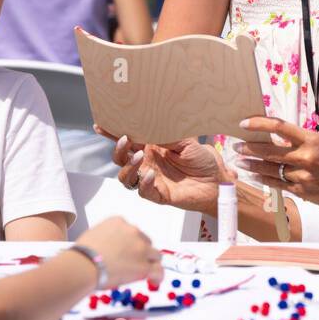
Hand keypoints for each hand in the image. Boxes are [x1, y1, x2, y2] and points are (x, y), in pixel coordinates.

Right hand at [75, 216, 163, 287]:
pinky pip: (158, 271)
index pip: (131, 231)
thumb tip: (106, 249)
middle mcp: (133, 232)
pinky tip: (155, 281)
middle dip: (141, 252)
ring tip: (146, 273)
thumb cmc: (82, 253)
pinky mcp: (144, 266)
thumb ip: (106, 238)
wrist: (84, 264)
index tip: (127, 251)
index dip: (130, 243)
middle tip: (133, 263)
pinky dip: (157, 276)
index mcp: (119, 222)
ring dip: (150, 262)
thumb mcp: (93, 235)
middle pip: (145, 241)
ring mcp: (140, 249)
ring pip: (155, 255)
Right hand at [97, 124, 226, 214]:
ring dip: (128, 166)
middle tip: (126, 139)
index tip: (101, 125)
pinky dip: (144, 183)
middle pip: (121, 158)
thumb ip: (168, 135)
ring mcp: (150, 179)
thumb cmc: (203, 160)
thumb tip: (151, 125)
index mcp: (151, 148)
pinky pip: (142, 191)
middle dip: (119, 149)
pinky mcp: (158, 195)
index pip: (128, 140)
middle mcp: (147, 163)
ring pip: (125, 177)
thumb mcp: (186, 141)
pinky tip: (151, 175)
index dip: (112, 133)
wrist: (217, 181)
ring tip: (140, 156)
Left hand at [235, 116, 318, 209]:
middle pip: (269, 151)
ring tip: (240, 160)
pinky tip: (254, 174)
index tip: (244, 123)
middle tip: (236, 145)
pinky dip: (264, 178)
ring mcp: (302, 176)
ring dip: (252, 164)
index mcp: (312, 140)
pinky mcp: (301, 191)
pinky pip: (277, 184)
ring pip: (269, 169)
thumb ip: (301, 140)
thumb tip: (276, 136)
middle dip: (249, 148)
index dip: (259, 124)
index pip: (279, 127)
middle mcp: (306, 157)